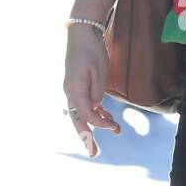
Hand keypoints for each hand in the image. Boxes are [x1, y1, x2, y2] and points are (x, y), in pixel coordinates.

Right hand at [63, 24, 120, 156]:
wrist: (82, 32)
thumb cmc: (91, 49)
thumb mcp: (98, 70)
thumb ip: (97, 91)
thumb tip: (97, 106)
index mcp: (74, 89)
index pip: (86, 115)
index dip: (100, 124)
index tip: (114, 127)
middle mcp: (70, 92)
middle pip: (78, 119)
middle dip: (87, 137)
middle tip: (94, 153)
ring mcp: (73, 88)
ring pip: (83, 112)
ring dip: (97, 123)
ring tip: (115, 130)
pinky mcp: (78, 85)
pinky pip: (86, 103)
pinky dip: (97, 111)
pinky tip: (108, 116)